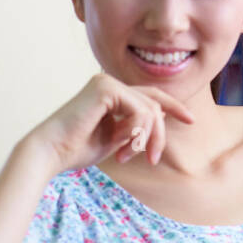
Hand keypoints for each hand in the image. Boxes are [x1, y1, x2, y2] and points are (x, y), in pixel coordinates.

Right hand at [27, 73, 195, 172]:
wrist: (51, 153)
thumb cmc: (77, 149)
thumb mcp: (117, 137)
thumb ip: (136, 125)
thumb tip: (161, 114)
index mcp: (111, 93)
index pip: (150, 95)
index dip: (174, 106)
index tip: (191, 120)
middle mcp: (109, 82)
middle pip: (154, 105)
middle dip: (158, 135)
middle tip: (152, 159)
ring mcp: (107, 82)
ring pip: (151, 110)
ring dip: (146, 138)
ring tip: (127, 155)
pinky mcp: (106, 89)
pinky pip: (141, 111)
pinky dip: (137, 132)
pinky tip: (121, 145)